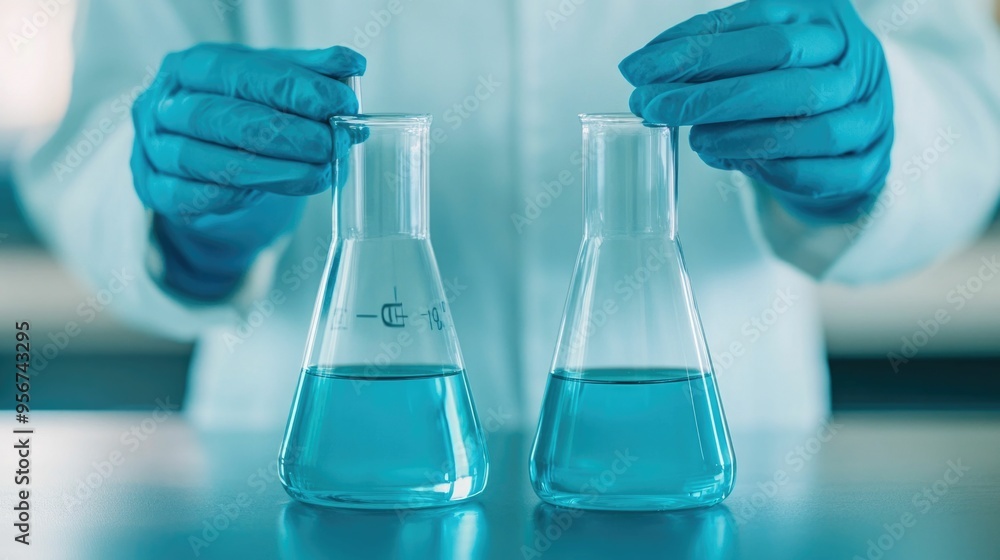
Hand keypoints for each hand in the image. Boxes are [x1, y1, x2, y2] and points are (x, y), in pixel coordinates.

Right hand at [131, 44, 363, 298]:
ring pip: (208, 161)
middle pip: (224, 117)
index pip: (245, 73)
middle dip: (287, 133)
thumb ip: (310, 75)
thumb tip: (352, 64)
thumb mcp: (273, 90)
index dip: (295, 88)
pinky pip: (193, 197)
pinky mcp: (156, 191)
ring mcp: (154, 149)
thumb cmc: (242, 120)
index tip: (339, 102)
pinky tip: (272, 196)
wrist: (207, 171)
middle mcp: (164, 103)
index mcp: (193, 66)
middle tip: (331, 144)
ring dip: (271, 170)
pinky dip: (235, 197)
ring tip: (318, 174)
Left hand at [620, 0, 893, 221]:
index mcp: (823, 17)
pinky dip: (771, 170)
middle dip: (706, 89)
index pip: (756, 24)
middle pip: (779, 64)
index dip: (693, 47)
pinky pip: (820, 172)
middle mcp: (853, 59)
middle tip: (653, 107)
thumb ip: (713, 54)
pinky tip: (730, 162)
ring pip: (807, 123)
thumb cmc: (792, 81)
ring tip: (693, 140)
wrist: (854, 128)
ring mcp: (868, 112)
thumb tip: (645, 70)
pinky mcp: (867, 164)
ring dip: (738, 133)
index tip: (639, 70)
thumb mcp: (759, 52)